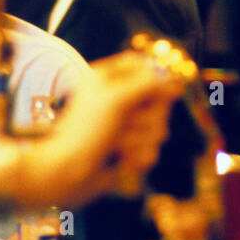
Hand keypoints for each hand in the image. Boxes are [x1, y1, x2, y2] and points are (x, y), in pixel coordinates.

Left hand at [35, 51, 185, 205]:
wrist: (67, 174)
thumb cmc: (85, 131)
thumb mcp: (116, 98)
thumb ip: (148, 83)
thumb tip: (172, 80)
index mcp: (107, 79)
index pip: (141, 65)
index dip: (157, 77)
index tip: (167, 91)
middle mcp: (116, 99)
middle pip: (157, 99)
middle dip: (148, 117)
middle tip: (127, 125)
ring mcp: (123, 125)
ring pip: (157, 127)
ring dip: (141, 140)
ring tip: (119, 146)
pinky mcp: (128, 149)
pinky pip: (152, 149)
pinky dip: (139, 156)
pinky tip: (123, 161)